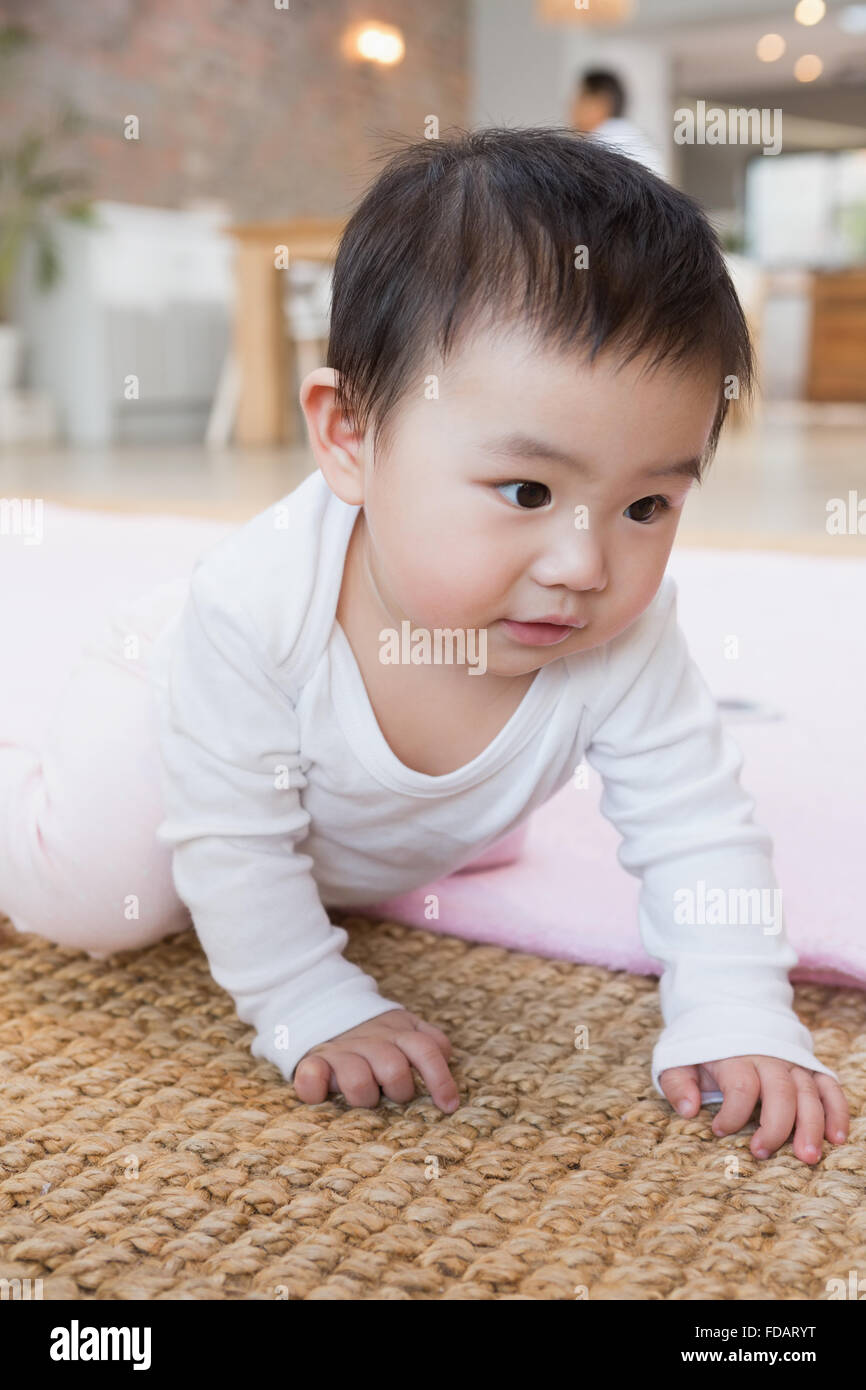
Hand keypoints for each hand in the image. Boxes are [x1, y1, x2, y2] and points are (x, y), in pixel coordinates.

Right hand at [292, 1008, 459, 1113]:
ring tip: (362, 1098)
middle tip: (390, 1094)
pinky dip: (316, 1089)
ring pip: (358, 1081)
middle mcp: (372, 1041)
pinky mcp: (312, 1061)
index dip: (440, 1079)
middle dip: (398, 1091)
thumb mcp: (404, 1028)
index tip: (448, 1106)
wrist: (322, 1008)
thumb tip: (447, 1054)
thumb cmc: (374, 1035)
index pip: (427, 1050)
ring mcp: (341, 1051)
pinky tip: (322, 1095)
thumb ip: (429, 1041)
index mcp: (399, 1032)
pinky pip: (312, 1078)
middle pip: (395, 1070)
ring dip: (363, 1096)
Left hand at [660, 1056, 848, 1163]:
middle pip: (780, 1091)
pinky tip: (836, 1137)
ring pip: (809, 1092)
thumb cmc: (702, 1046)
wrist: (725, 1012)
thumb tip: (688, 1111)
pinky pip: (828, 1086)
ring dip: (812, 1125)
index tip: (718, 1130)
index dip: (732, 1113)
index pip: (741, 1086)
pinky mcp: (808, 1067)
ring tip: (808, 1156)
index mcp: (734, 1055)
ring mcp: (791, 1062)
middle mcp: (768, 1058)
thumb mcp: (678, 1060)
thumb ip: (679, 1084)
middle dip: (775, 1126)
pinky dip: (836, 1110)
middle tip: (762, 1153)